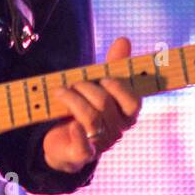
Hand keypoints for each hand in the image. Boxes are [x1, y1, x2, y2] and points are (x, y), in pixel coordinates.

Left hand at [42, 37, 141, 173]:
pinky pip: (83, 145)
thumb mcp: (98, 85)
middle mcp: (117, 130)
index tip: (104, 78)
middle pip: (106, 104)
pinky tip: (69, 124)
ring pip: (91, 118)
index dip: (119, 88)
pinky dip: (76, 132)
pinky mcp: (83, 154)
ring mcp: (101, 143)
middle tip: (74, 83)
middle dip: (86, 88)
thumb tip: (124, 40)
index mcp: (126, 114)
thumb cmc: (84, 108)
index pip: (134, 102)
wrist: (62, 140)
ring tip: (61, 91)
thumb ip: (113, 65)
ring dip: (73, 100)